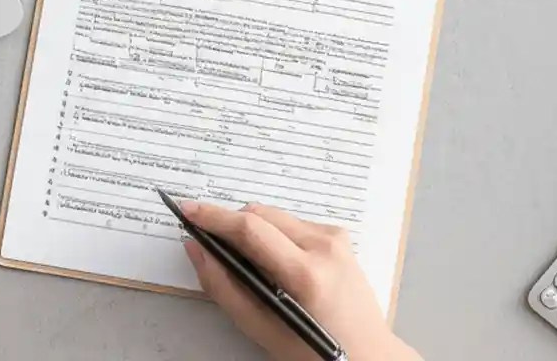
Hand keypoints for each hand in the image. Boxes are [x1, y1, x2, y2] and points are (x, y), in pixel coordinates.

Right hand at [182, 202, 421, 360]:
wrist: (368, 355)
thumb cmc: (314, 351)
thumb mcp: (262, 328)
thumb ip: (222, 287)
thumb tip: (196, 250)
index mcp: (305, 273)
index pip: (251, 229)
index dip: (214, 216)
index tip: (188, 210)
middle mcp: (324, 247)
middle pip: (262, 214)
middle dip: (231, 222)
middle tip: (213, 243)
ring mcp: (335, 239)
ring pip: (277, 216)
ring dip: (254, 229)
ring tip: (250, 262)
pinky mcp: (339, 237)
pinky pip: (294, 223)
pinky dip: (276, 235)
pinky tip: (277, 263)